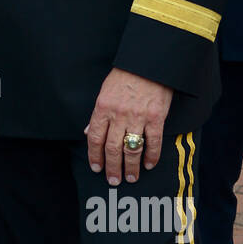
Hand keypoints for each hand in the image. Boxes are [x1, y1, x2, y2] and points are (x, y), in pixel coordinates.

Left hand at [85, 67, 172, 184]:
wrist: (148, 63)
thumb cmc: (125, 76)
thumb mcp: (105, 92)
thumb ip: (98, 115)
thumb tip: (87, 132)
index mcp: (103, 108)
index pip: (94, 138)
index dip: (94, 156)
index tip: (97, 168)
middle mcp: (118, 115)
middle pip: (112, 148)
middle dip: (112, 167)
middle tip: (114, 180)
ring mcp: (137, 117)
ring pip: (132, 149)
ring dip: (131, 167)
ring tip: (131, 178)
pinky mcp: (155, 117)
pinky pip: (153, 142)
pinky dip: (151, 156)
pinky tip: (149, 164)